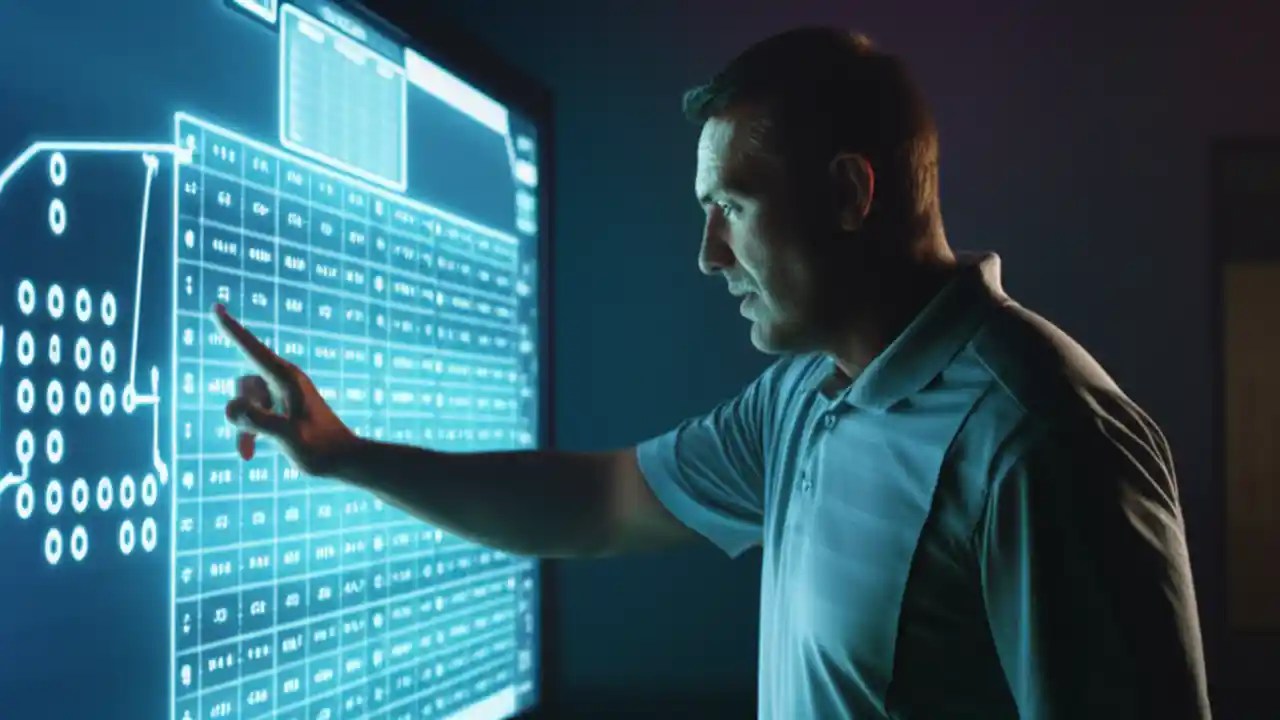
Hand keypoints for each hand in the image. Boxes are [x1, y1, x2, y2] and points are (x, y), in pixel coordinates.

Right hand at [213, 304, 361, 476]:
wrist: (345, 460)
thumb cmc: (320, 449)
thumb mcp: (288, 437)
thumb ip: (259, 422)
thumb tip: (232, 408)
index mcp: (286, 378)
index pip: (252, 348)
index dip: (231, 328)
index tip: (216, 306)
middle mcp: (285, 380)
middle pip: (243, 383)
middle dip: (240, 409)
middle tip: (254, 438)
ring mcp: (284, 393)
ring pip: (247, 401)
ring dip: (244, 425)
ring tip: (249, 454)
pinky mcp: (285, 407)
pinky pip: (255, 411)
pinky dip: (249, 430)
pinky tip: (249, 455)